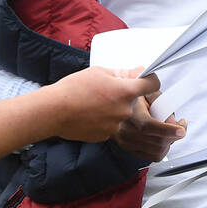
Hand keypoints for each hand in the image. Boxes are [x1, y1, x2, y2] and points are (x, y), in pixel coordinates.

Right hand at [43, 67, 160, 143]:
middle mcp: (125, 110)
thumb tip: (138, 72)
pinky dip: (104, 119)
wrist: (54, 111)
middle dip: (123, 95)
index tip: (146, 80)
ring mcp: (116, 125)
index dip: (150, 81)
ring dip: (113, 108)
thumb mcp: (99, 72)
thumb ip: (123, 73)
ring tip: (93, 103)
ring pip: (121, 114)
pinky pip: (111, 125)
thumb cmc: (74, 89)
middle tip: (105, 91)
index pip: (152, 85)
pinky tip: (90, 113)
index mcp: (126, 91)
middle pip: (134, 101)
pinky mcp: (106, 136)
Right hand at [113, 94, 185, 161]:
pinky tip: (164, 139)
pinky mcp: (129, 149)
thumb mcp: (147, 92)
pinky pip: (153, 156)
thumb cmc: (133, 98)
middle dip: (174, 135)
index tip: (181, 128)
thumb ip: (160, 102)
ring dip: (170, 143)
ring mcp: (126, 141)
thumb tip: (172, 120)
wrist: (115, 105)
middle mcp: (125, 130)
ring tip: (171, 131)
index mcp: (129, 113)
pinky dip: (163, 149)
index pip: (148, 126)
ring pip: (157, 151)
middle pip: (156, 141)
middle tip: (180, 126)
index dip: (167, 129)